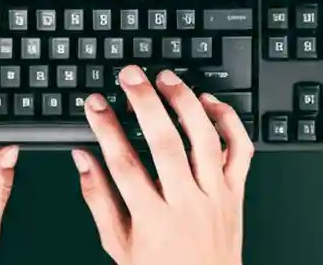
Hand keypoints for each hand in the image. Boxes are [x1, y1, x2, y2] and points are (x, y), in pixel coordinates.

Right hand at [72, 65, 253, 264]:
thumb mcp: (119, 245)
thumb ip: (99, 199)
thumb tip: (82, 159)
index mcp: (153, 221)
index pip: (124, 165)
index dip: (106, 129)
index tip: (94, 104)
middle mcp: (187, 205)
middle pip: (166, 145)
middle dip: (145, 104)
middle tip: (130, 77)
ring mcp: (216, 197)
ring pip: (204, 140)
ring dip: (185, 103)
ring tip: (165, 79)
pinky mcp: (237, 193)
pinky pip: (240, 151)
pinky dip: (228, 122)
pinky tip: (208, 102)